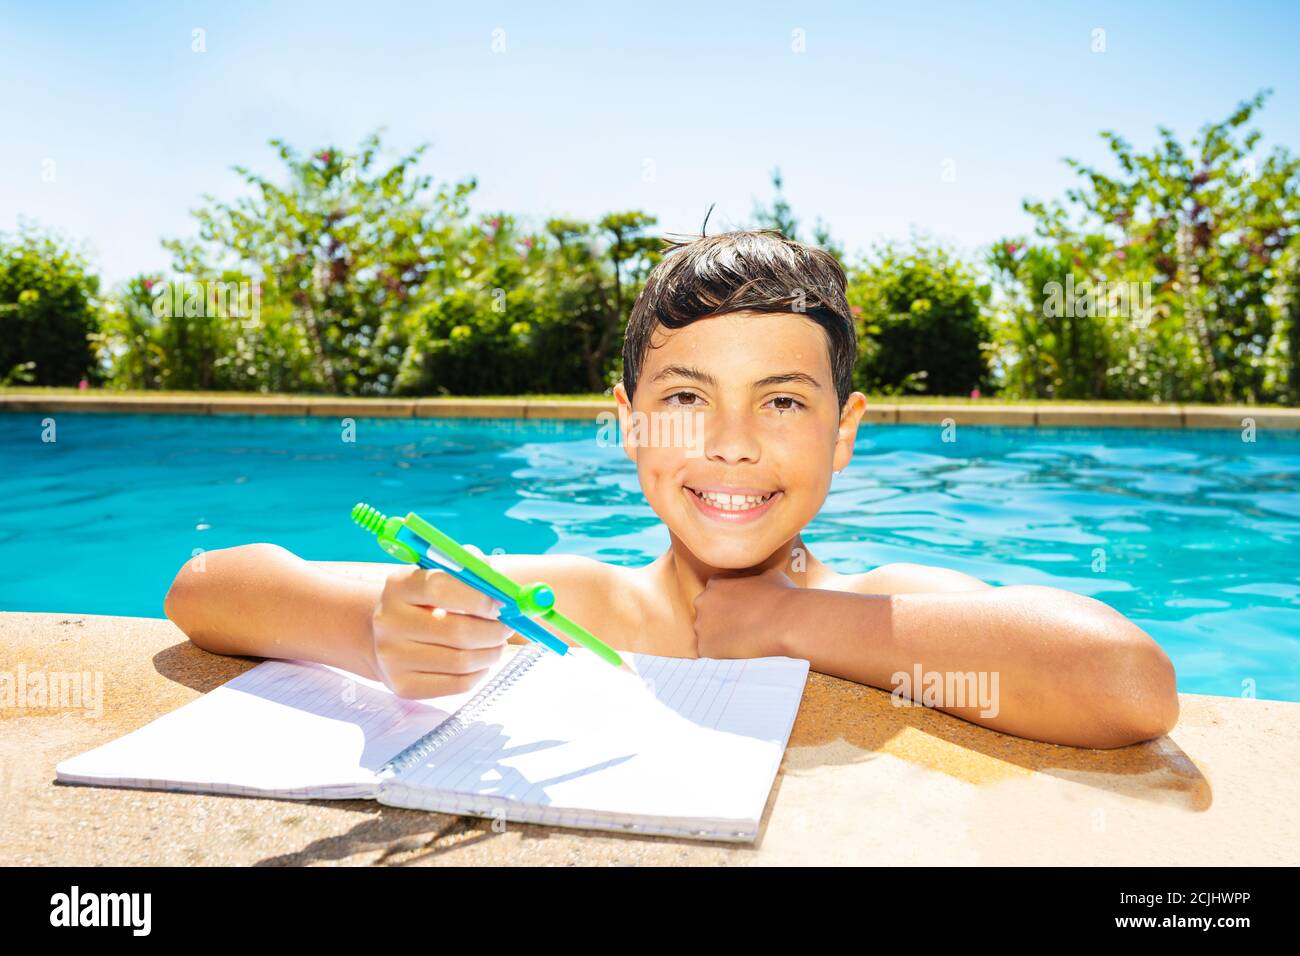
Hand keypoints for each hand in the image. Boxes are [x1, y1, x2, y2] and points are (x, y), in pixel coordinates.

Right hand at [368, 544, 511, 697]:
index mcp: (398, 586)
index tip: (502, 603)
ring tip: (497, 643)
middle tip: (507, 627)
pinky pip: (457, 685)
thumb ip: (473, 569)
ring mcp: (392, 657)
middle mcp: (389, 621)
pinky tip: (481, 661)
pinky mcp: (403, 686)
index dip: (479, 596)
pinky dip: (480, 673)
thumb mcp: (443, 574)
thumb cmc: (428, 600)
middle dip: (494, 630)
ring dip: (492, 653)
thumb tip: (503, 586)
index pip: (440, 587)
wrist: (390, 636)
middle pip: (457, 631)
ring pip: (461, 661)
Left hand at [691, 567, 797, 658]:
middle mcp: (702, 601)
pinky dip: (722, 654)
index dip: (730, 604)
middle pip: (707, 613)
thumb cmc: (781, 596)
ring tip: (744, 640)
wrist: (785, 621)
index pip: (716, 593)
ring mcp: (701, 625)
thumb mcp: (767, 575)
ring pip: (707, 634)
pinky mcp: (704, 647)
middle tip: (743, 628)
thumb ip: (752, 578)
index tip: (743, 612)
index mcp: (715, 582)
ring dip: (721, 638)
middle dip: (721, 620)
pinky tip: (741, 651)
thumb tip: (757, 581)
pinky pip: (709, 652)